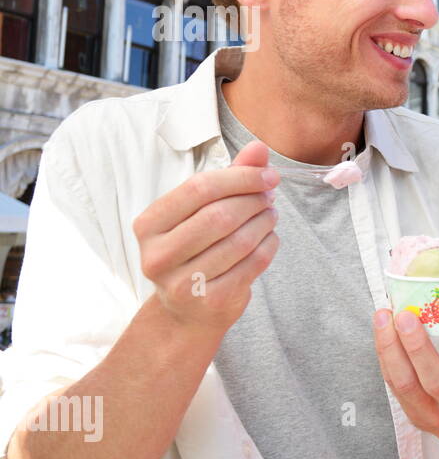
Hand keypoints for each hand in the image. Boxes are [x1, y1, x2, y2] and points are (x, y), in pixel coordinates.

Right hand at [134, 140, 279, 333]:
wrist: (188, 311)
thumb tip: (259, 147)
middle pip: (220, 215)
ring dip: (265, 222)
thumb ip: (230, 178)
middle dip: (254, 200)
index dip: (240, 177)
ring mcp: (183, 282)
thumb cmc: (196, 249)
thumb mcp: (202, 211)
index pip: (199, 188)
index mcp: (148, 225)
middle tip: (270, 196)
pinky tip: (269, 237)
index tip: (268, 175)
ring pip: (240, 241)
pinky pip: (252, 264)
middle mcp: (158, 255)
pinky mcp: (211, 301)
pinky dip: (269, 245)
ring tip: (271, 215)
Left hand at [373, 294, 438, 437]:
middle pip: (438, 381)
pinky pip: (394, 383)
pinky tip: (381, 328)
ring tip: (384, 316)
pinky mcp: (413, 414)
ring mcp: (434, 414)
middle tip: (406, 314)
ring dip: (391, 348)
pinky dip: (386, 354)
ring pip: (407, 385)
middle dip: (419, 347)